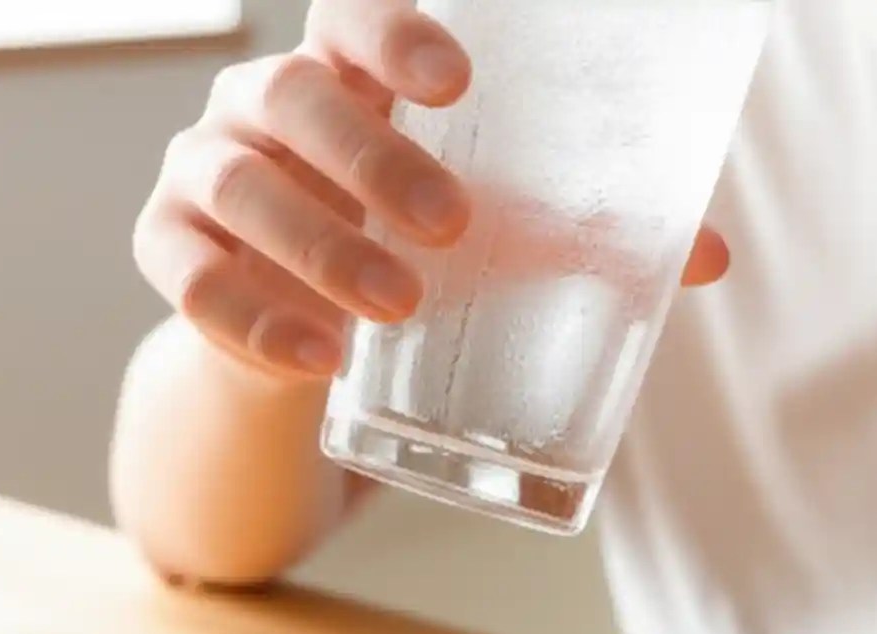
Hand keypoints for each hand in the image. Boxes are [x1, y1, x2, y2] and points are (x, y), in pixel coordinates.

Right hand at [133, 0, 727, 378]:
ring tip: (396, 307)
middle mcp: (262, 108)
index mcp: (344, 76)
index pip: (349, 18)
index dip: (391, 32)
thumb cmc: (402, 249)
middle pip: (294, 97)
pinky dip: (250, 316)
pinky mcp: (168, 252)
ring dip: (318, 243)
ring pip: (237, 183)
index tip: (455, 81)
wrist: (301, 331)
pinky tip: (315, 356)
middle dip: (372, 159)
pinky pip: (189, 277)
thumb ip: (574, 231)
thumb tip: (708, 256)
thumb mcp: (484, 230)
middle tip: (449, 227)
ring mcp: (204, 173)